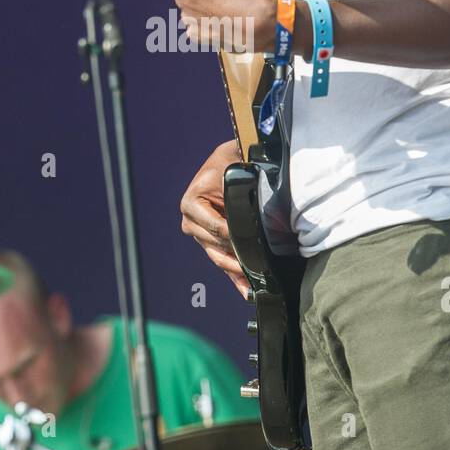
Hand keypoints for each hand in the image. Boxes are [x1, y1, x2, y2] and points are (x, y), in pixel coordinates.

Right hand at [180, 139, 249, 298]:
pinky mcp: (212, 243)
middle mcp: (192, 221)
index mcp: (192, 202)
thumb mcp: (234, 158)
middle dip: (236, 254)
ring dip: (236, 270)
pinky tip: (246, 291)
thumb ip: (239, 171)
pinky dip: (235, 278)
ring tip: (253, 282)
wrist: (235, 160)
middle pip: (215, 245)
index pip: (214, 226)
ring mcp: (201, 234)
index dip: (232, 234)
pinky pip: (223, 263)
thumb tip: (250, 185)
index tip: (250, 240)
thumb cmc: (234, 158)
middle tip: (257, 264)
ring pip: (219, 257)